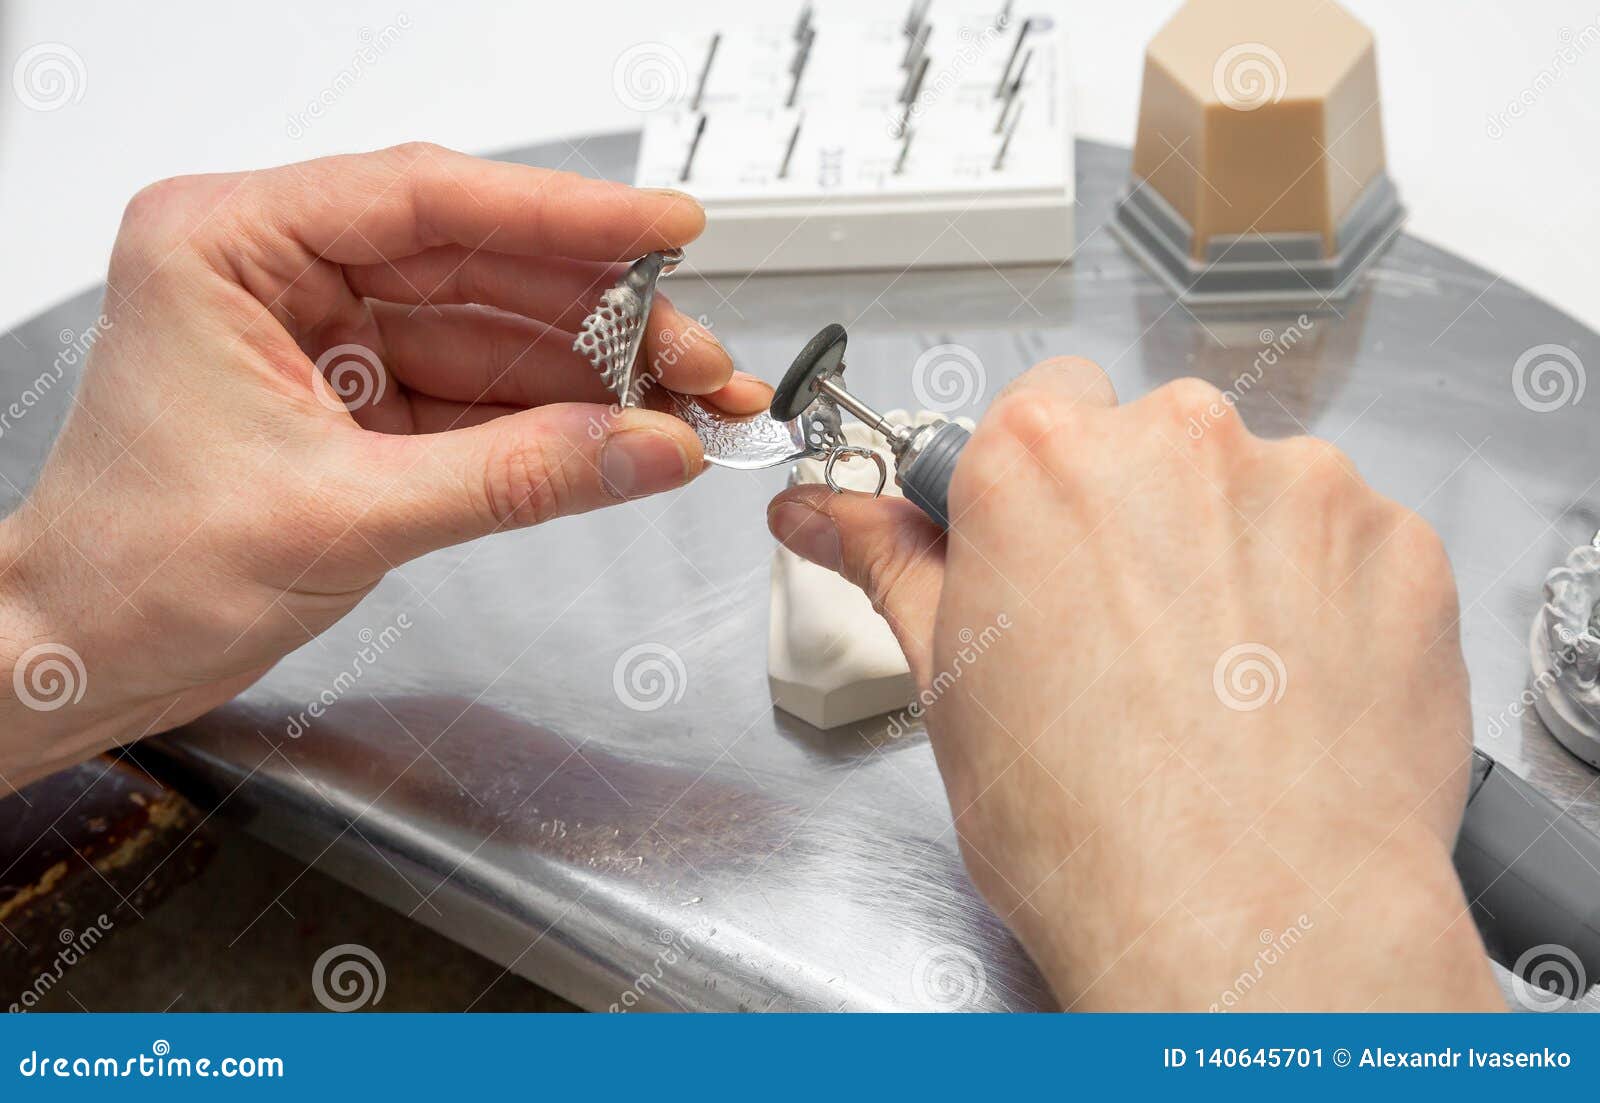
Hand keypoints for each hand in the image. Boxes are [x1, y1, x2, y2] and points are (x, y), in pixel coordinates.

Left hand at [0, 142, 766, 788]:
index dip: (566, 215)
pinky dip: (554, 418)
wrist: (85, 655)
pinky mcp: (357, 396)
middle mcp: (278, 270)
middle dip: (602, 315)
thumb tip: (647, 448)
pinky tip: (624, 432)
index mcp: (228, 245)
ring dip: (592, 372)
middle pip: (478, 263)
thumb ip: (516, 478)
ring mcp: (323, 334)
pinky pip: (478, 390)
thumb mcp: (344, 518)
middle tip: (700, 358)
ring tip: (687, 405)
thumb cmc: (136, 572)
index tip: (665, 232)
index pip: (426, 201)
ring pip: (490, 328)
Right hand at [767, 359, 1502, 1009]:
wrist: (1246, 921)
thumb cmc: (1085, 823)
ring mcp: (1303, 486)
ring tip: (1220, 680)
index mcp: (1041, 458)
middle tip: (1129, 636)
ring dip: (1237, 556)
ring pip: (1255, 492)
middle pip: (1153, 443)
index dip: (1043, 490)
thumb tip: (821, 514)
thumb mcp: (949, 680)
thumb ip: (891, 562)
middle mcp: (1176, 440)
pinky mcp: (1399, 546)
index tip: (1049, 549)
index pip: (1040, 407)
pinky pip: (1348, 544)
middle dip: (1141, 518)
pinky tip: (1291, 688)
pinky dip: (1326, 599)